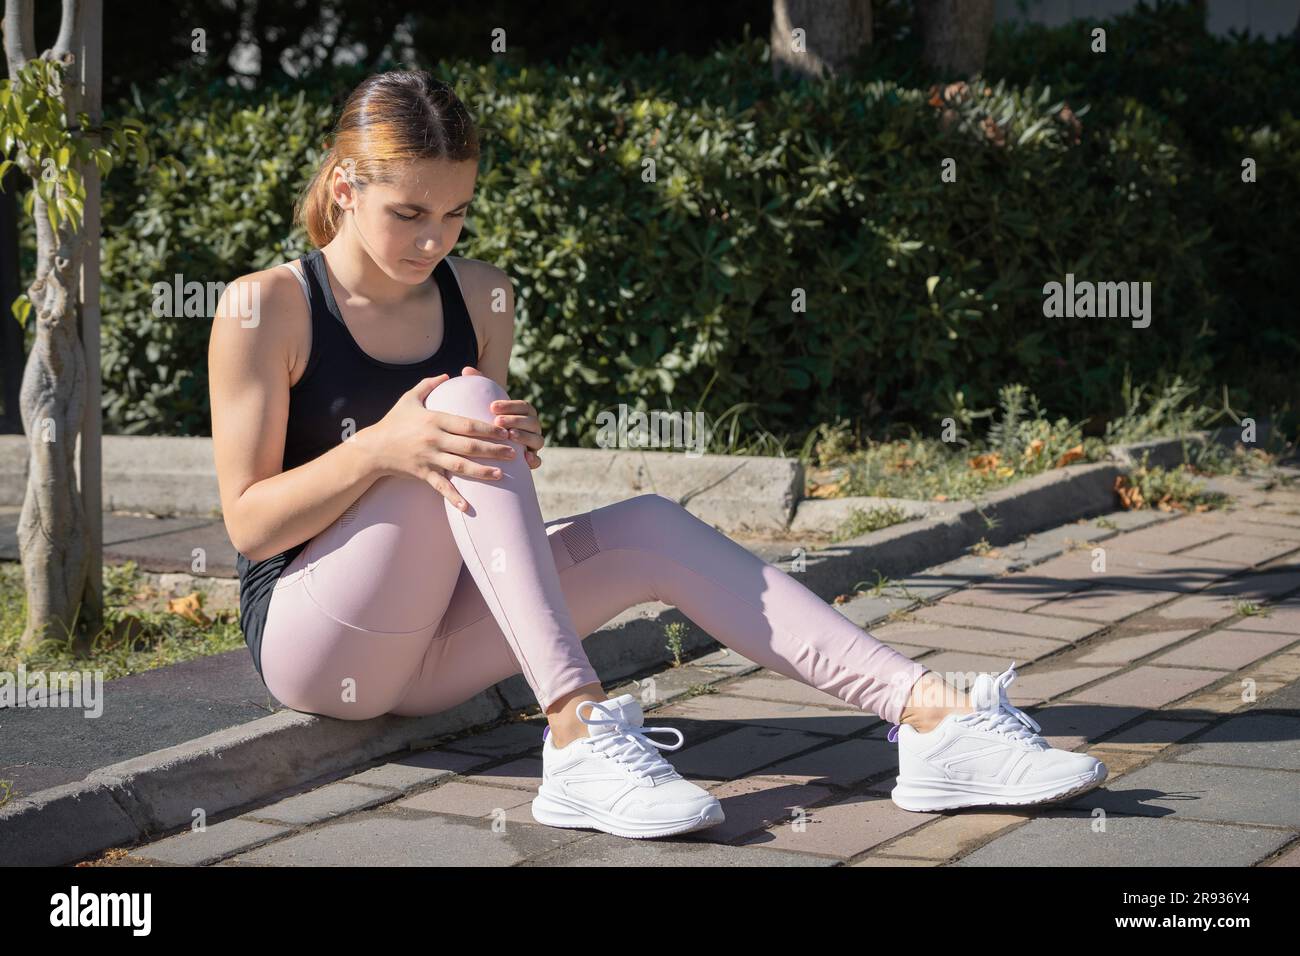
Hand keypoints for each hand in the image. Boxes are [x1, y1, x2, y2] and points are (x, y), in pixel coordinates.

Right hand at [360, 373, 516, 510]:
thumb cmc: (393, 422)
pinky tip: (467, 507)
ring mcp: (428, 457)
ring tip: (501, 474)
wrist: (372, 448)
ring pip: (460, 465)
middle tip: (513, 453)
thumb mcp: (409, 399)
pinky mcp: (422, 473)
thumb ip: (429, 385)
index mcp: (434, 419)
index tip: (505, 431)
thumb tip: (448, 375)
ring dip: (482, 471)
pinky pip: (441, 486)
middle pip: (469, 445)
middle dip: (493, 449)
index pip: (467, 424)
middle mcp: (434, 438)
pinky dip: (454, 497)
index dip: (488, 429)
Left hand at [461, 367, 544, 469]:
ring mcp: (534, 444)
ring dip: (525, 437)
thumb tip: (467, 370)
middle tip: (498, 421)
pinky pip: (538, 461)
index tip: (492, 407)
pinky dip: (534, 460)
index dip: (510, 406)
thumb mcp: (482, 406)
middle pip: (533, 421)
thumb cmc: (487, 422)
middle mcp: (533, 428)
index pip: (524, 406)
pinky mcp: (531, 461)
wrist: (491, 448)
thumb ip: (478, 387)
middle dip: (516, 420)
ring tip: (509, 436)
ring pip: (538, 440)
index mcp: (525, 414)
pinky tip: (524, 458)